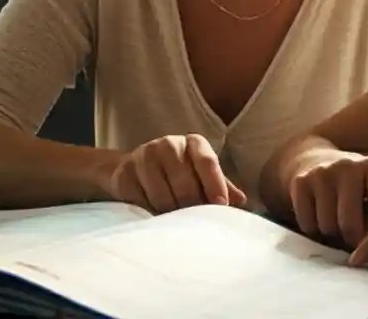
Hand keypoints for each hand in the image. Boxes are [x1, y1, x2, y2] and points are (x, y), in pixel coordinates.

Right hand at [104, 134, 245, 213]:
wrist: (135, 169)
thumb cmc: (178, 174)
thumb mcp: (201, 176)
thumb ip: (221, 186)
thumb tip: (242, 201)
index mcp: (194, 143)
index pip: (208, 162)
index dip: (215, 185)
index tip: (221, 206)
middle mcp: (170, 144)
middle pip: (185, 183)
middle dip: (191, 207)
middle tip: (194, 223)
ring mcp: (144, 155)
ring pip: (162, 195)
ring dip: (169, 213)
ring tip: (173, 220)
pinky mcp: (125, 172)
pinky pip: (141, 201)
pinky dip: (149, 212)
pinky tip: (152, 214)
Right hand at [287, 150, 367, 247]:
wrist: (316, 160)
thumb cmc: (355, 185)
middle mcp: (349, 165)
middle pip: (350, 222)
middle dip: (352, 239)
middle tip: (353, 239)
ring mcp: (322, 172)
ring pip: (327, 226)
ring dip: (332, 234)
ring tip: (337, 223)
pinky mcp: (301, 182)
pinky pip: (308, 224)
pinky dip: (313, 230)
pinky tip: (319, 217)